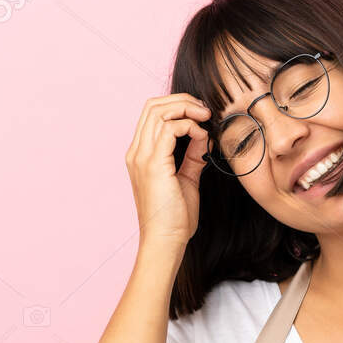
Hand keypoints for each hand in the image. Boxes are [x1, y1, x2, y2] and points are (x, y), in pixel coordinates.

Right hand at [125, 93, 211, 250]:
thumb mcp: (187, 179)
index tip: (201, 116)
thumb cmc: (175, 218)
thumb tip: (203, 136)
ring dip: (186, 109)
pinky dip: (188, 126)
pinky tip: (201, 138)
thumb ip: (192, 156)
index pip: (152, 114)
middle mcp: (137, 152)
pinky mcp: (153, 164)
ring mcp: (142, 156)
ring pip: (159, 111)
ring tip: (205, 119)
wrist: (165, 241)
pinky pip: (169, 128)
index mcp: (141, 154)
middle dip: (182, 101)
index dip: (178, 107)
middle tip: (205, 112)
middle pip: (153, 105)